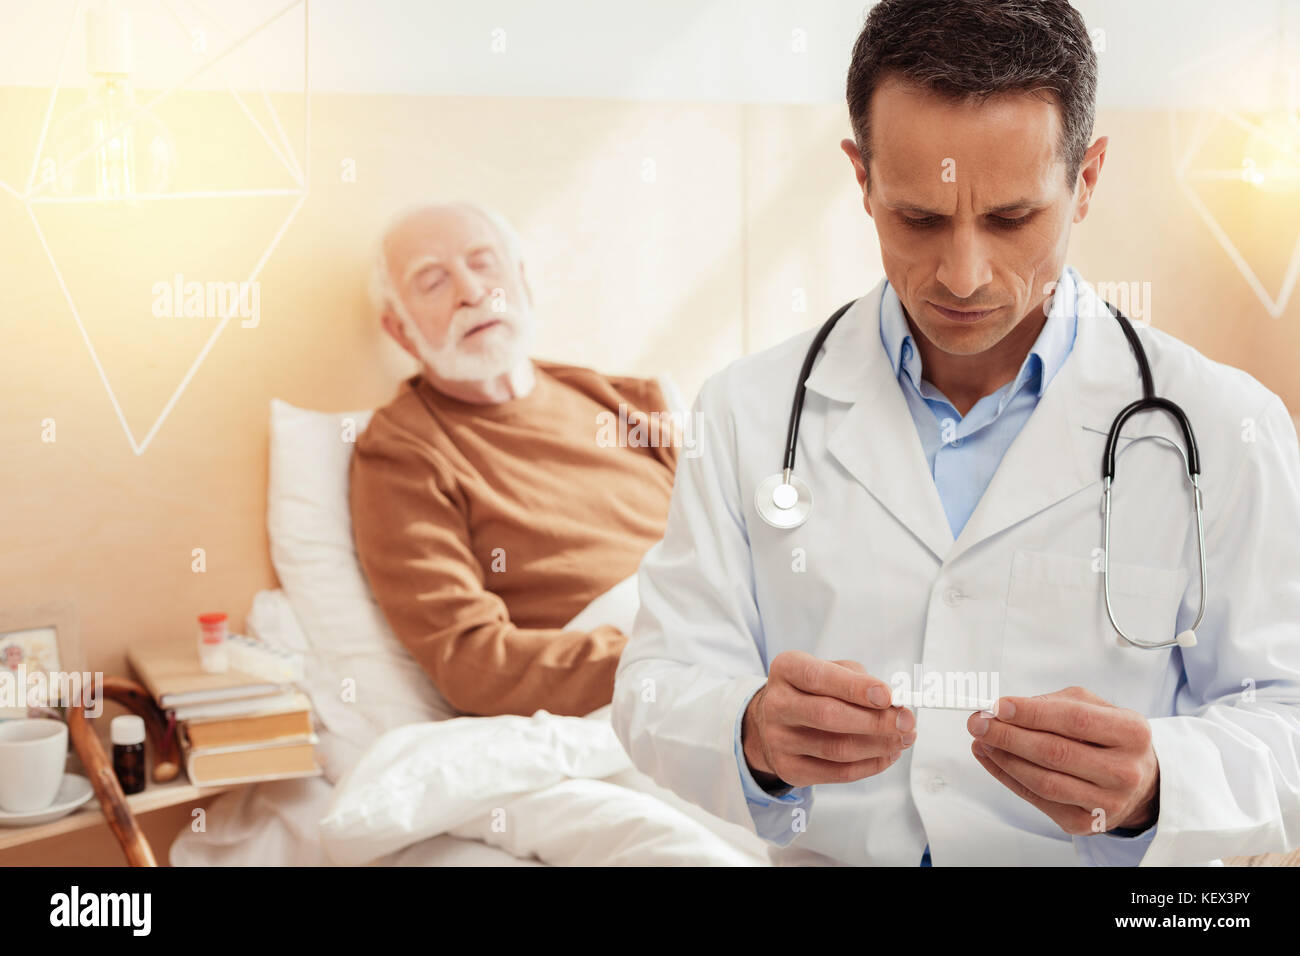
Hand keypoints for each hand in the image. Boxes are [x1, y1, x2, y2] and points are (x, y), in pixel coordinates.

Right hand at [742, 651, 914, 789]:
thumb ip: (859, 680)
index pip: (819, 678)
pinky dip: (870, 765)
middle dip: (875, 721)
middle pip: (828, 716)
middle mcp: (777, 704)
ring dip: (879, 746)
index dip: (855, 688)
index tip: (888, 696)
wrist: (777, 719)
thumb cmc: (813, 690)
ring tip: (903, 739)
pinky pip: (838, 773)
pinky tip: (887, 755)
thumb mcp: (831, 670)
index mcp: (787, 669)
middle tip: (907, 722)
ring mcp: (779, 739)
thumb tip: (892, 704)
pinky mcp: (789, 768)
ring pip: (837, 749)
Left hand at [968, 685, 1159, 834]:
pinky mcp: (1087, 823)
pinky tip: (993, 760)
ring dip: (1004, 759)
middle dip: (1008, 736)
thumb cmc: (1108, 736)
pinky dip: (1009, 779)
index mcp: (1132, 732)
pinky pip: (1039, 801)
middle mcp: (1124, 771)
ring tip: (983, 741)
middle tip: (978, 722)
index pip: (1074, 720)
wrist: (1139, 780)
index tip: (998, 706)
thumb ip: (1051, 703)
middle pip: (1055, 753)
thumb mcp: (1092, 707)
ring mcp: (1107, 802)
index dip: (1031, 713)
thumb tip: (1003, 710)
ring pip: (1043, 781)